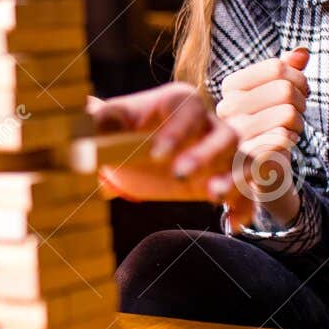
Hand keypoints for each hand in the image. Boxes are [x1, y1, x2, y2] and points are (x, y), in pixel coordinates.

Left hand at [90, 82, 254, 225]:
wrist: (140, 156)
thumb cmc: (126, 133)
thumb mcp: (110, 125)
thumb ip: (98, 119)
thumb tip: (78, 109)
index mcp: (180, 102)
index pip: (188, 110)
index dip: (175, 131)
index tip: (155, 155)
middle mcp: (210, 124)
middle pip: (223, 134)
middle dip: (204, 154)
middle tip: (177, 176)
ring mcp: (224, 152)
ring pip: (243, 160)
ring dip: (232, 178)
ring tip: (213, 198)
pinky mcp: (229, 178)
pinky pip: (249, 190)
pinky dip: (245, 206)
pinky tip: (232, 225)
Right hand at [214, 48, 309, 224]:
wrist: (259, 169)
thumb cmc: (269, 125)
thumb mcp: (278, 94)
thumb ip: (288, 71)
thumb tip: (302, 51)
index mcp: (231, 87)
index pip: (277, 67)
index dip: (298, 78)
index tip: (298, 91)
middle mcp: (226, 108)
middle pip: (285, 89)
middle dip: (301, 102)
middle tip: (294, 114)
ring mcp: (234, 132)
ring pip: (287, 113)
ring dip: (297, 123)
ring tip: (287, 130)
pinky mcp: (245, 155)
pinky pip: (284, 138)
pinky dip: (291, 140)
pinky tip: (281, 145)